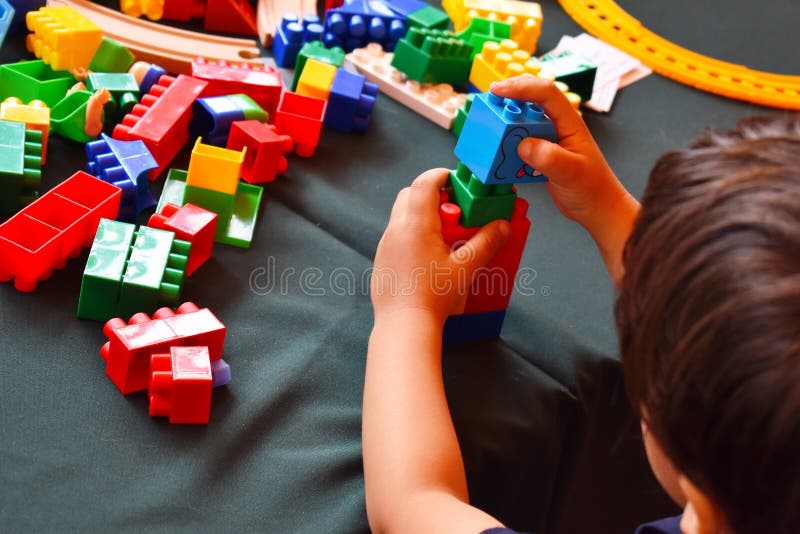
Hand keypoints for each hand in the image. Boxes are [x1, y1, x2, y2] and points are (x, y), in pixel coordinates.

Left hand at [371, 169, 509, 324]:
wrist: (404, 325)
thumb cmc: (434, 296)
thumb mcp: (467, 267)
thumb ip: (486, 242)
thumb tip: (502, 225)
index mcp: (416, 224)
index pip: (424, 183)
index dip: (440, 175)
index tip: (455, 179)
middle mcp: (396, 229)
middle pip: (409, 194)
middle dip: (431, 194)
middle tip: (454, 209)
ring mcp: (385, 244)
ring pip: (401, 215)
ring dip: (421, 214)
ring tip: (444, 234)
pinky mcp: (381, 259)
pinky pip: (396, 235)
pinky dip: (412, 233)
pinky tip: (428, 255)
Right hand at [490, 76, 629, 229]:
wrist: (595, 208)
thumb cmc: (592, 188)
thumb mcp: (571, 172)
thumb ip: (549, 157)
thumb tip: (523, 145)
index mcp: (569, 122)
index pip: (545, 93)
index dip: (521, 87)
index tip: (497, 90)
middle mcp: (556, 127)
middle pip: (528, 103)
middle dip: (506, 102)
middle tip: (486, 109)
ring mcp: (547, 140)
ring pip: (520, 123)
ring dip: (504, 127)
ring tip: (490, 134)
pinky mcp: (538, 154)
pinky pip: (518, 144)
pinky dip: (506, 148)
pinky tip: (501, 157)